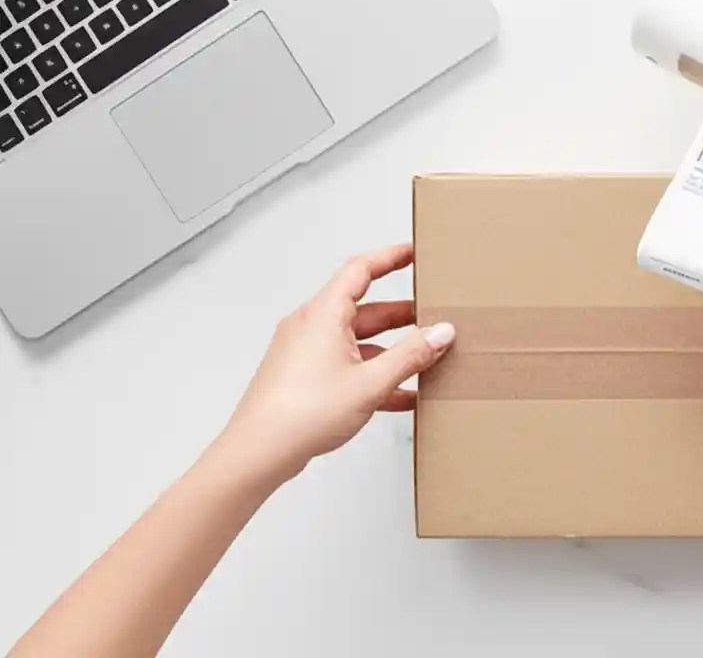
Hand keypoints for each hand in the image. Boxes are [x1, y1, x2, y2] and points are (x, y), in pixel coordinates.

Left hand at [224, 244, 454, 479]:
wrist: (259, 451)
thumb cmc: (301, 413)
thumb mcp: (370, 382)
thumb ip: (411, 355)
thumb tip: (440, 332)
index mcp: (323, 314)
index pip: (360, 270)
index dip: (389, 257)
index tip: (413, 253)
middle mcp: (311, 327)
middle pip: (365, 309)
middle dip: (402, 315)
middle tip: (432, 317)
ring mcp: (305, 352)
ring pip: (358, 341)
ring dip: (391, 350)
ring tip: (425, 361)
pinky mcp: (304, 377)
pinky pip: (347, 365)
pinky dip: (373, 374)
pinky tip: (401, 396)